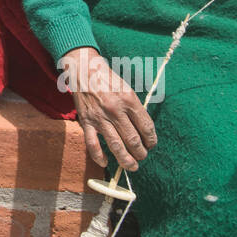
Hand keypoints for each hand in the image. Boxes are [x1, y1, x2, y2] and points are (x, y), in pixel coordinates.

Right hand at [59, 47, 156, 171]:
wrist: (84, 70)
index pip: (146, 127)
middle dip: (141, 153)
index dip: (152, 140)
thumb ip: (135, 109)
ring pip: (116, 146)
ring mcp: (100, 117)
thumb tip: (144, 130)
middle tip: (142, 156)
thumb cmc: (108, 80)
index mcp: (129, 100)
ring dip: (126, 161)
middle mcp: (116, 110)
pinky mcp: (86, 121)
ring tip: (132, 167)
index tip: (151, 145)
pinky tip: (105, 163)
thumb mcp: (127, 89)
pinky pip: (93, 144)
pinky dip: (99, 157)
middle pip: (133, 140)